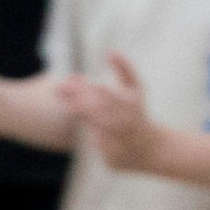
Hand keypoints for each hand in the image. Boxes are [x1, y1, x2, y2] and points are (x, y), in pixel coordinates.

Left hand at [57, 53, 168, 178]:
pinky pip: (96, 146)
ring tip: (66, 105)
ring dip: (81, 116)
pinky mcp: (113, 159)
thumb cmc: (139, 113)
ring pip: (96, 128)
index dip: (85, 86)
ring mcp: (120, 143)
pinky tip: (74, 126)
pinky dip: (87, 135)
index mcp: (131, 106)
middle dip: (77, 99)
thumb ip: (124, 69)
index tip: (68, 79)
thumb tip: (111, 50)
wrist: (151, 149)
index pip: (104, 93)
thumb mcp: (137, 89)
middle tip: (58, 89)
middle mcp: (126, 124)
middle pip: (98, 110)